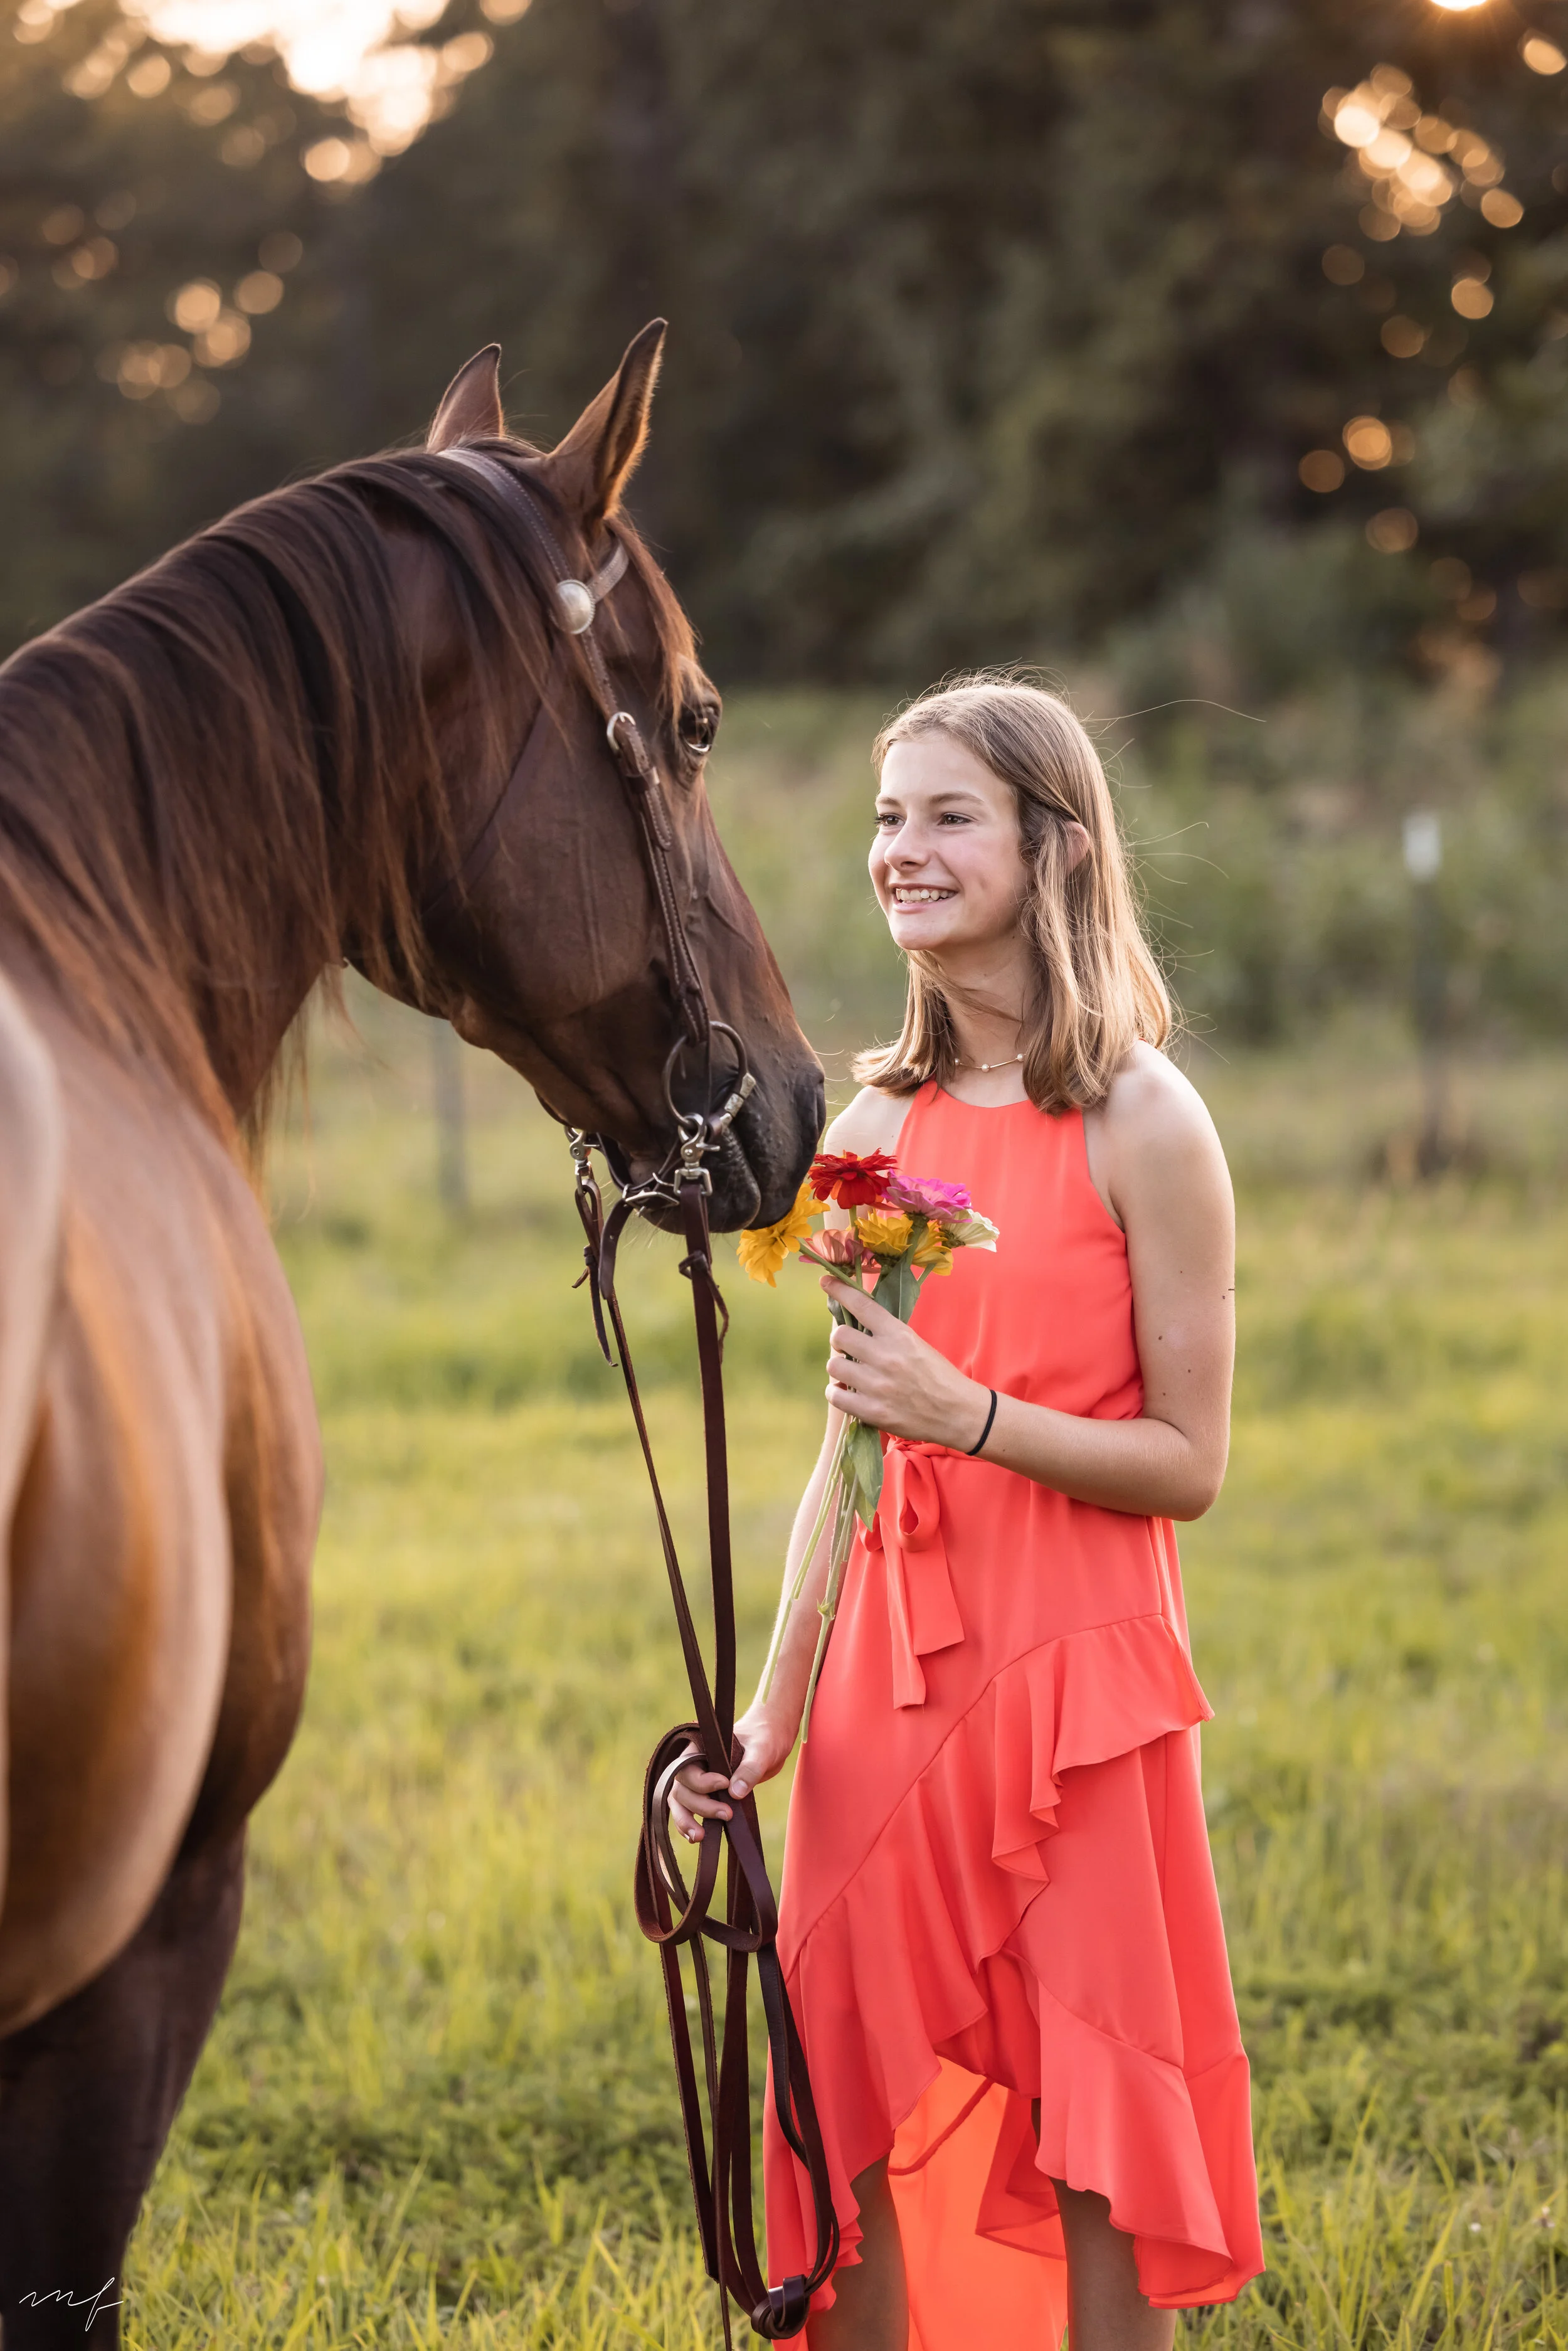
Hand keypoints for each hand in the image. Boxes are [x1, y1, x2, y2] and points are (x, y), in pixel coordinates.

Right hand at [667, 1705, 797, 1843]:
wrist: (768, 1743)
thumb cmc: (763, 1739)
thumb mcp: (761, 1750)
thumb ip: (749, 1769)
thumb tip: (735, 1794)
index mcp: (700, 1746)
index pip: (687, 1767)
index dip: (701, 1781)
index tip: (725, 1784)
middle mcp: (693, 1763)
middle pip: (682, 1788)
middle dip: (700, 1805)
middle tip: (727, 1814)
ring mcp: (696, 1780)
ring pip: (680, 1802)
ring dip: (686, 1820)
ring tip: (699, 1837)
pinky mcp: (705, 1795)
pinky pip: (688, 1810)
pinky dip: (689, 1824)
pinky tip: (698, 1837)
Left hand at [822, 1273, 991, 1449]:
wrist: (957, 1412)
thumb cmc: (938, 1376)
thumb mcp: (916, 1344)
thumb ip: (888, 1334)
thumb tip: (856, 1325)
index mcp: (899, 1335)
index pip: (862, 1305)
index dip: (839, 1290)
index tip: (826, 1282)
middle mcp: (885, 1356)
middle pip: (839, 1336)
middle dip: (840, 1340)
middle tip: (849, 1348)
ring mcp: (877, 1385)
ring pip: (834, 1365)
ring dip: (839, 1367)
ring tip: (851, 1373)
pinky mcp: (872, 1411)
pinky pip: (835, 1395)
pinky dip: (837, 1392)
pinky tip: (846, 1392)